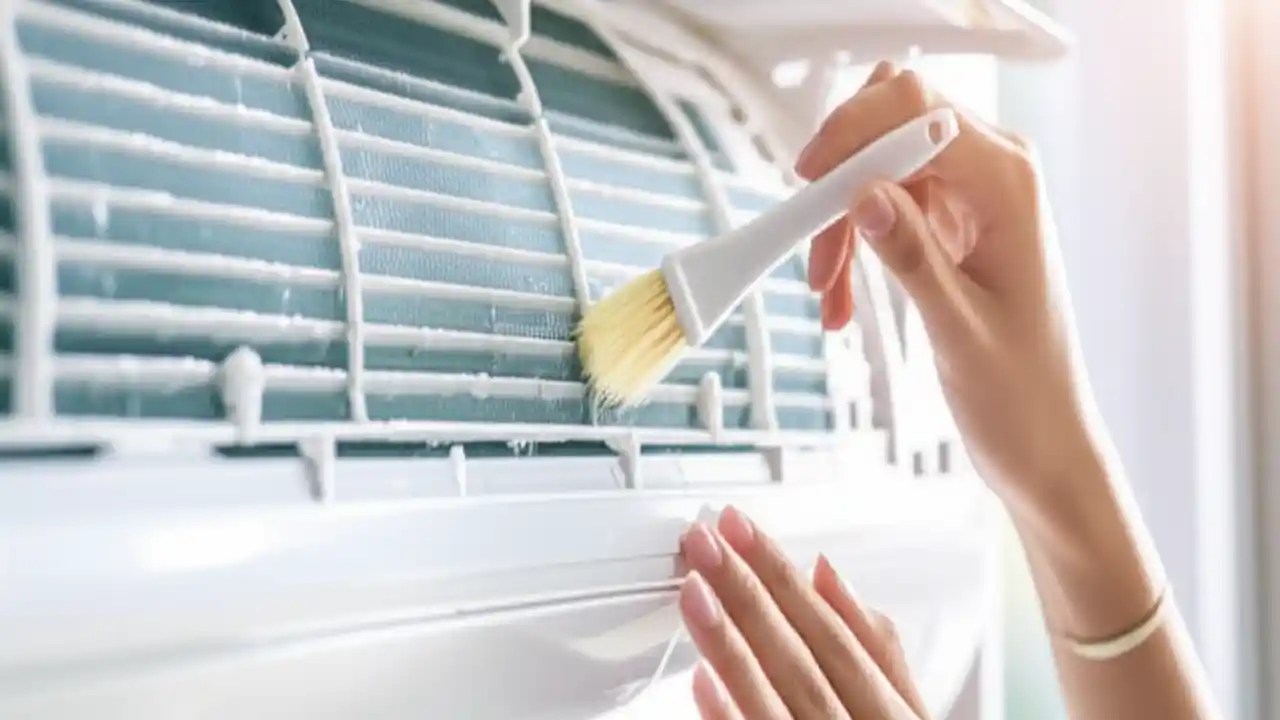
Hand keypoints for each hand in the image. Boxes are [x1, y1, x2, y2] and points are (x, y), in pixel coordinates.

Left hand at [677, 507, 927, 719]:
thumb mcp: (906, 714)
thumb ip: (876, 648)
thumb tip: (827, 571)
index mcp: (892, 713)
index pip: (834, 630)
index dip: (783, 575)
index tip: (739, 528)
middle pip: (803, 656)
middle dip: (751, 592)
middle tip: (706, 542)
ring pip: (774, 698)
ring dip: (731, 640)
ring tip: (694, 588)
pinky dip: (727, 717)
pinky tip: (699, 679)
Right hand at [800, 62, 1105, 514]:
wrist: (1044, 441)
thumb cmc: (1022, 395)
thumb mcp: (958, 329)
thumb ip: (912, 256)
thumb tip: (865, 194)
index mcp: (1010, 185)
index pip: (918, 110)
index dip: (854, 131)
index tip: (809, 181)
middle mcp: (994, 175)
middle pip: (891, 125)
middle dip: (841, 176)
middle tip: (811, 234)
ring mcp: (971, 196)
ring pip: (877, 168)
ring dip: (839, 220)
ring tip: (827, 289)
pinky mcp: (950, 222)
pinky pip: (882, 206)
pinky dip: (851, 243)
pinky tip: (841, 297)